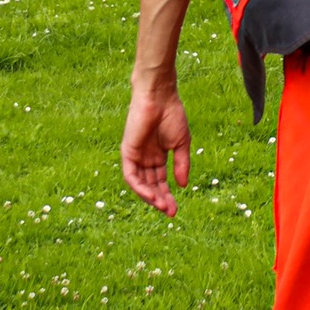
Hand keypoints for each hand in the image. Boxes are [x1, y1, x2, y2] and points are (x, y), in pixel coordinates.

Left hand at [120, 74, 191, 216]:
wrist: (159, 97)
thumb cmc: (172, 115)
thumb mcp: (181, 143)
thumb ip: (181, 164)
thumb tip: (182, 186)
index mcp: (158, 155)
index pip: (160, 181)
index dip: (167, 195)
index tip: (175, 209)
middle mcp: (145, 158)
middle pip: (151, 185)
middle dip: (160, 199)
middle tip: (170, 212)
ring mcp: (135, 156)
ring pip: (140, 184)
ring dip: (150, 197)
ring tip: (162, 206)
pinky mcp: (127, 153)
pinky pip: (131, 176)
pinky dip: (140, 187)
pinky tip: (151, 195)